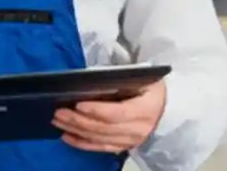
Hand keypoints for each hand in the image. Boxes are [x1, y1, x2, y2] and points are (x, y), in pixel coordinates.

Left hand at [52, 79, 166, 154]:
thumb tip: (91, 78)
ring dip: (76, 130)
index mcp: (145, 109)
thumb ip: (121, 79)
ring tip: (58, 121)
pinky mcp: (124, 146)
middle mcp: (138, 129)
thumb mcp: (142, 77)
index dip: (97, 110)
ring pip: (99, 139)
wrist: (169, 108)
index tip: (78, 104)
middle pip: (104, 128)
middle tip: (58, 112)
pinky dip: (82, 143)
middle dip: (78, 120)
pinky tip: (67, 136)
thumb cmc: (151, 87)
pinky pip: (100, 148)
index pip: (118, 113)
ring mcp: (131, 141)